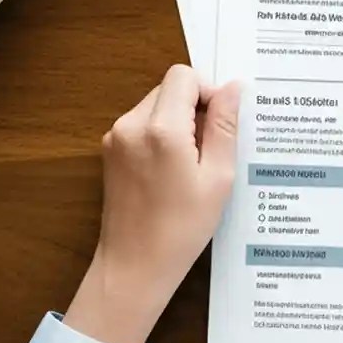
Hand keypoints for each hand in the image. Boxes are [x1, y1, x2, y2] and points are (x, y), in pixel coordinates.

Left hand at [64, 65, 240, 342]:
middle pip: (169, 87)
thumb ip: (225, 126)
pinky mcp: (109, 150)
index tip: (222, 122)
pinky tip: (174, 170)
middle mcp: (131, 125)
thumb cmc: (182, 228)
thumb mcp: (218, 177)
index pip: (184, 76)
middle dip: (194, 106)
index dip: (208, 91)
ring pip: (155, 104)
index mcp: (161, 129)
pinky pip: (141, 124)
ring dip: (178, 121)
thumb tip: (233, 88)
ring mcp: (115, 137)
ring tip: (194, 163)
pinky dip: (162, 134)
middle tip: (212, 146)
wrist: (134, 266)